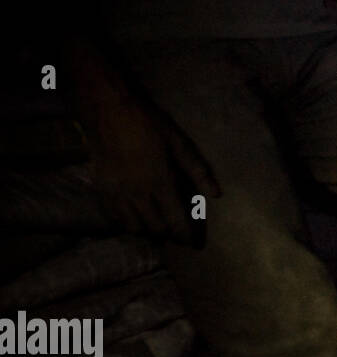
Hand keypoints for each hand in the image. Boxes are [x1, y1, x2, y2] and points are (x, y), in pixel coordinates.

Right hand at [81, 94, 220, 242]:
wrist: (109, 113)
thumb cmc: (150, 125)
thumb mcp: (179, 144)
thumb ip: (198, 171)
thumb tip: (216, 195)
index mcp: (160, 182)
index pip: (176, 220)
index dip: (186, 235)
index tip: (194, 244)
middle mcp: (137, 193)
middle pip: (155, 228)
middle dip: (169, 234)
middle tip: (178, 232)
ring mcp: (116, 194)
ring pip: (134, 228)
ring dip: (149, 231)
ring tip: (159, 225)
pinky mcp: (101, 190)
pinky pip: (114, 219)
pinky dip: (127, 224)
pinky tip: (136, 218)